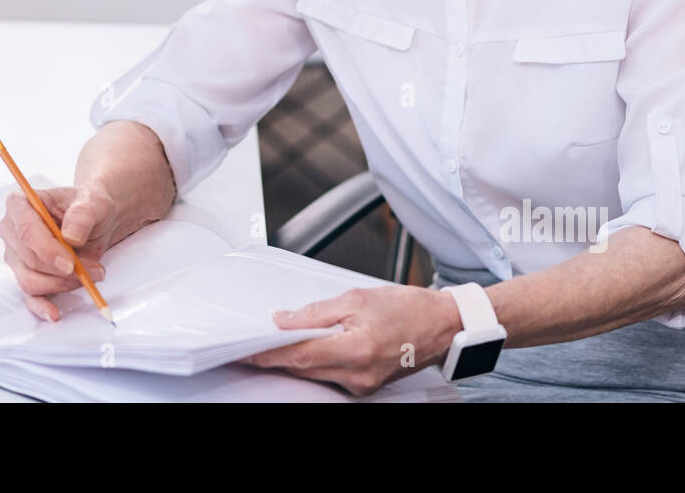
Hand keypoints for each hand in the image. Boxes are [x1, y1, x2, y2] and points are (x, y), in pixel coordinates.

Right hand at [0, 183, 116, 320]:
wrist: (94, 220)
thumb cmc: (88, 206)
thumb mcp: (94, 201)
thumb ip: (83, 214)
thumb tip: (70, 236)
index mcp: (20, 204)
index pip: (27, 232)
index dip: (47, 250)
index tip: (69, 264)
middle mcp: (12, 231)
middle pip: (30, 260)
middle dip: (63, 270)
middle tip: (94, 270)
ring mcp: (17, 256)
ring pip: (31, 281)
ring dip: (62, 284)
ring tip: (90, 276)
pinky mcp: (26, 274)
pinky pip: (29, 296)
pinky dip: (42, 306)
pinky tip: (54, 312)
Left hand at [242, 285, 463, 396]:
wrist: (441, 326)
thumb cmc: (406, 307)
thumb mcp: (356, 298)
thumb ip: (315, 312)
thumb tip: (282, 320)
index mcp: (355, 348)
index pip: (298, 355)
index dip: (267, 354)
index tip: (243, 351)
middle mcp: (357, 374)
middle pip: (302, 368)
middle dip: (273, 358)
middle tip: (247, 347)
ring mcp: (361, 385)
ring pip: (313, 374)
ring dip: (292, 360)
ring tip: (273, 344)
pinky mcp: (364, 387)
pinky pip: (328, 377)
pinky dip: (313, 363)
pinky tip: (305, 349)